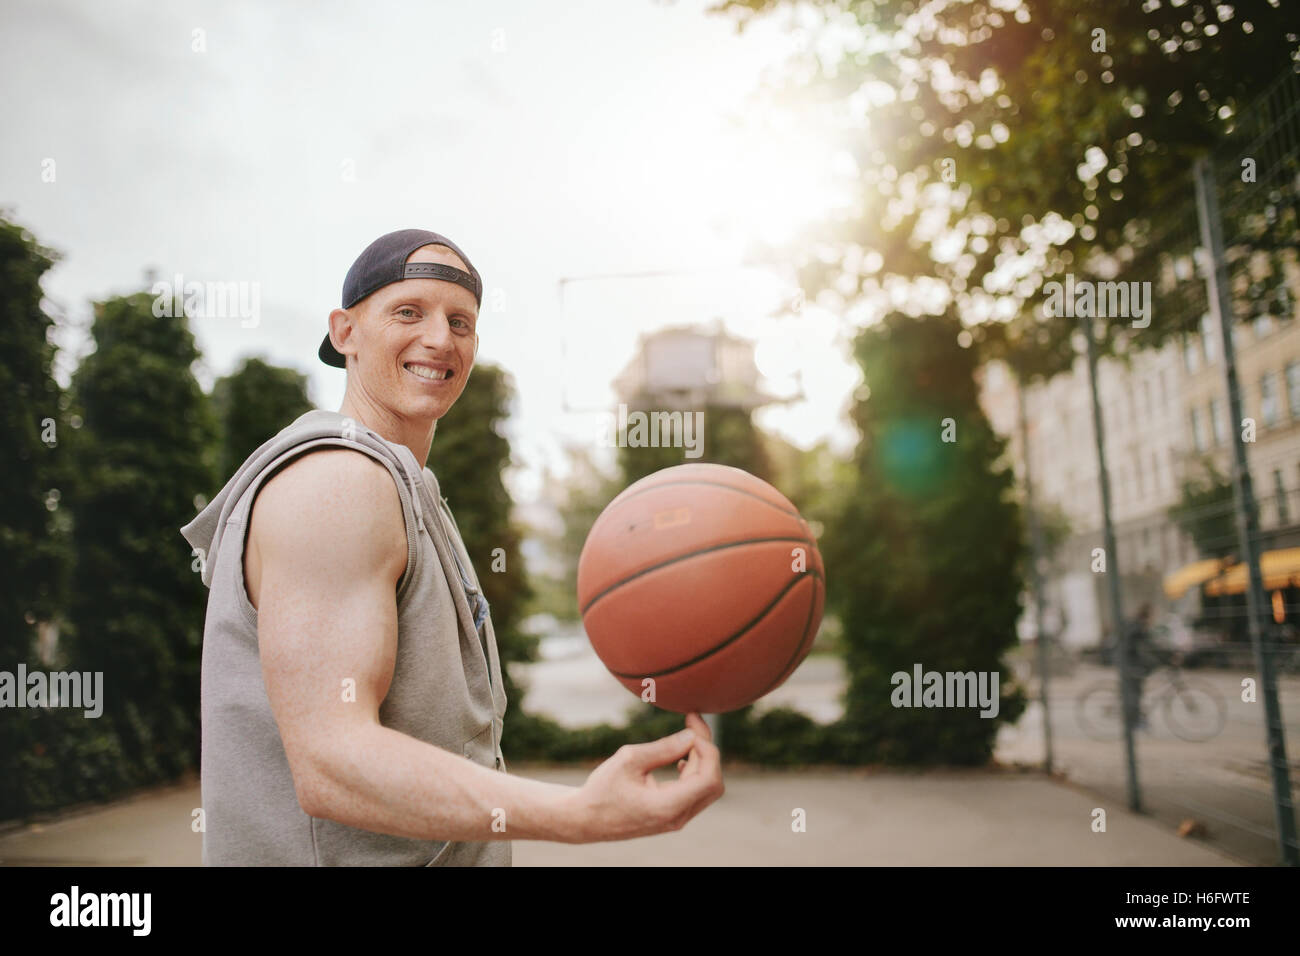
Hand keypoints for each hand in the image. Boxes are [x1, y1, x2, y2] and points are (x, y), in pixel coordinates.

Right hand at [566, 712, 723, 842]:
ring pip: (706, 788)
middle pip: (713, 783)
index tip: (690, 726)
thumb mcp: (629, 759)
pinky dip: (694, 772)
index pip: (708, 778)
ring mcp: (676, 820)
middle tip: (692, 722)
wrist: (584, 819)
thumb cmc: (601, 789)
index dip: (707, 748)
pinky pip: (695, 793)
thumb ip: (663, 748)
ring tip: (687, 734)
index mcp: (667, 806)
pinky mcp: (672, 817)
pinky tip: (680, 758)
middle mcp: (677, 818)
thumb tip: (691, 736)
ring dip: (701, 759)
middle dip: (707, 750)